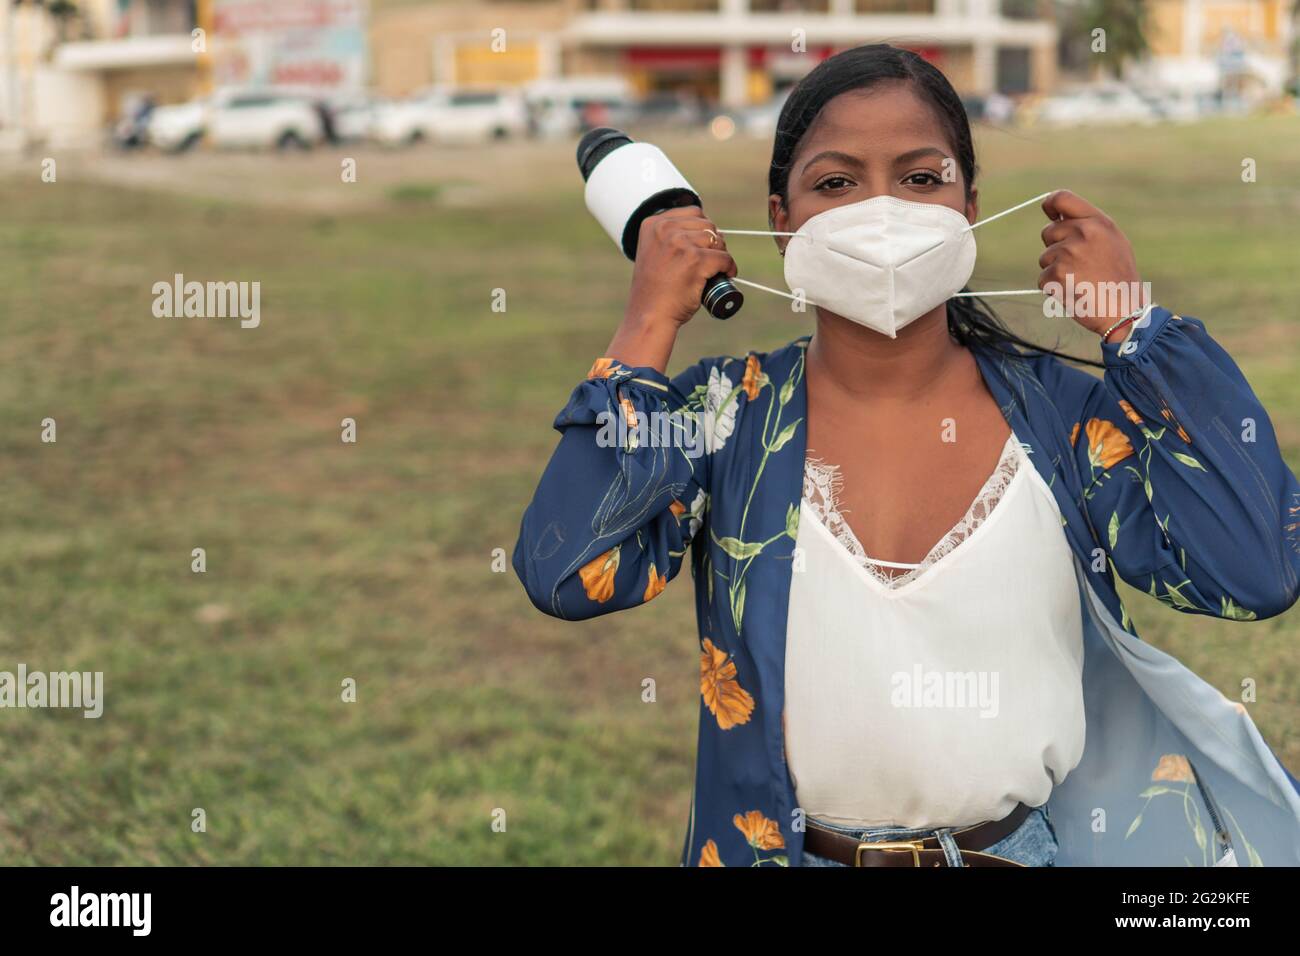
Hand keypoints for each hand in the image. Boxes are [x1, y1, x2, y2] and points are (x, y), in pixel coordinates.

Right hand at [625, 205, 737, 329]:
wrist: (649, 316)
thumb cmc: (654, 291)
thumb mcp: (654, 254)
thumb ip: (669, 238)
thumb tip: (708, 231)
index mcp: (653, 225)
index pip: (693, 212)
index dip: (703, 229)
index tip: (703, 246)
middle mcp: (665, 229)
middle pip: (707, 224)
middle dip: (714, 241)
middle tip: (711, 260)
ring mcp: (680, 243)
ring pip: (717, 239)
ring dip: (721, 253)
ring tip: (716, 269)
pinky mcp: (695, 260)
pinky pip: (724, 258)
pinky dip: (729, 267)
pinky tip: (727, 274)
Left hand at [1038, 190, 1145, 335]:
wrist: (1125, 310)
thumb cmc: (1118, 277)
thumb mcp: (1112, 242)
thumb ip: (1087, 226)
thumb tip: (1056, 216)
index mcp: (1098, 222)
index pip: (1062, 198)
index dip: (1050, 204)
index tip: (1048, 212)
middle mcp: (1082, 233)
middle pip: (1048, 232)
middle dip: (1055, 248)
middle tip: (1078, 265)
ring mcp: (1067, 253)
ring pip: (1044, 258)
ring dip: (1055, 270)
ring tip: (1080, 280)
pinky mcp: (1056, 274)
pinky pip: (1042, 278)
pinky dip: (1053, 288)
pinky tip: (1073, 291)